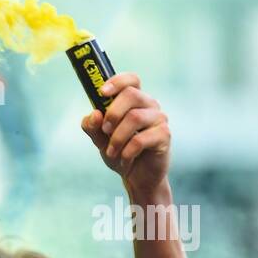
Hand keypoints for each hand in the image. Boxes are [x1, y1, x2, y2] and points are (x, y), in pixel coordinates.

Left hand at [80, 73, 170, 199]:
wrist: (136, 177)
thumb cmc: (119, 152)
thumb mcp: (99, 139)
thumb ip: (93, 126)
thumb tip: (94, 114)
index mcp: (134, 101)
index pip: (131, 80)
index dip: (117, 81)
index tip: (102, 92)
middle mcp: (149, 105)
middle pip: (132, 94)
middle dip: (112, 113)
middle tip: (104, 130)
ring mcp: (159, 119)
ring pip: (135, 117)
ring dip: (117, 137)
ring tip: (111, 151)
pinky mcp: (164, 136)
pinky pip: (141, 139)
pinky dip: (127, 151)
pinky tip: (124, 159)